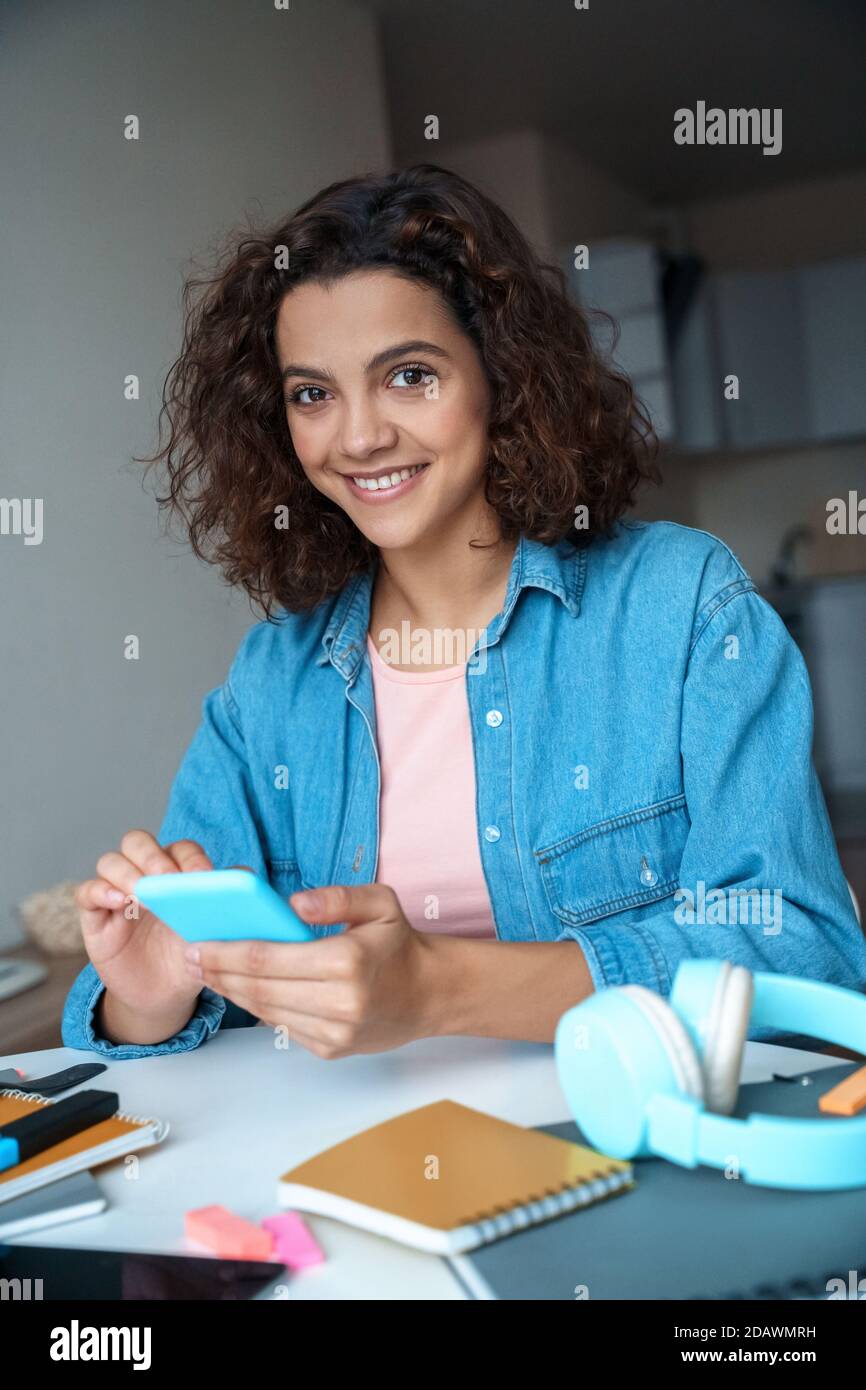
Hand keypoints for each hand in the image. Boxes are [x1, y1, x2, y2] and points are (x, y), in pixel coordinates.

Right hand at [75, 830, 213, 1020]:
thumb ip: (228, 906)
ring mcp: (117, 893)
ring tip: (142, 895)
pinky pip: (87, 892)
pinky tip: (118, 903)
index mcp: (177, 873)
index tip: (202, 877)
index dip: (190, 858)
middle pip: (138, 842)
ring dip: (127, 873)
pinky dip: (99, 891)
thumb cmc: (191, 957)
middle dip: (153, 857)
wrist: (164, 996)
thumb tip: (247, 880)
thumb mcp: (213, 935)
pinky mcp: (95, 917)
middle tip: (167, 881)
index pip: (180, 848)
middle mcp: (145, 875)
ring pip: (110, 861)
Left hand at [186, 884, 439, 1058]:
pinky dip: (258, 1007)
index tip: (197, 943)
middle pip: (258, 988)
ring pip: (265, 1010)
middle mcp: (339, 1002)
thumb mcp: (379, 902)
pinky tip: (243, 990)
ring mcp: (334, 1031)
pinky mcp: (331, 1048)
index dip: (225, 953)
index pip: (267, 959)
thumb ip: (337, 896)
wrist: (430, 994)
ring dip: (232, 991)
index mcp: (346, 961)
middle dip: (218, 972)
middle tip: (191, 956)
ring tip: (209, 971)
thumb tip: (293, 902)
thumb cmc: (398, 944)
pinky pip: (282, 1026)